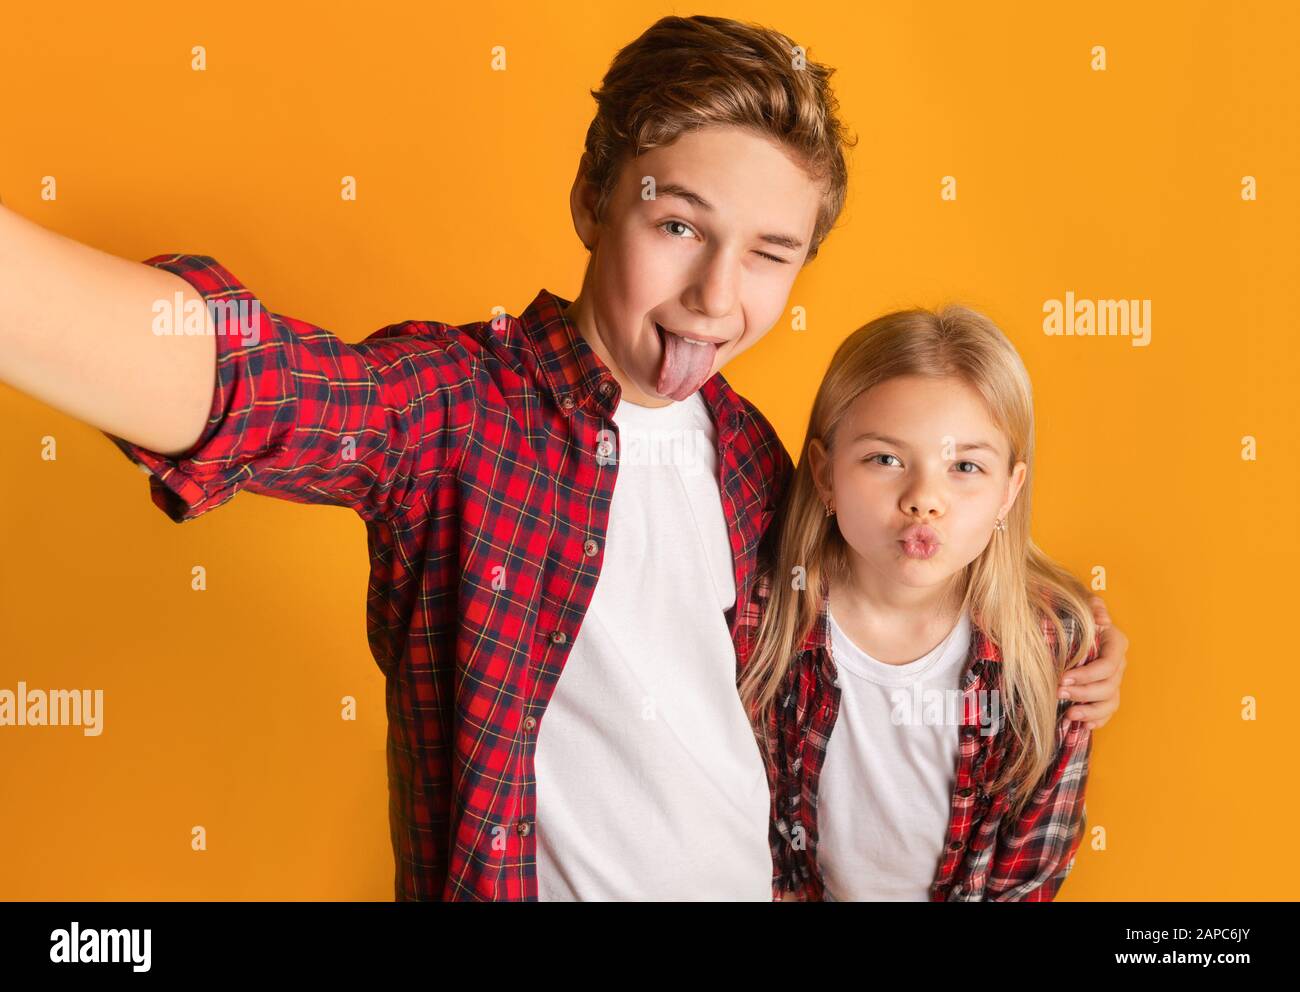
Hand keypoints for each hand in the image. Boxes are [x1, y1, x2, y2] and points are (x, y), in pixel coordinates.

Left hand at [1058, 596, 1126, 729]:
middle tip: (1058, 692)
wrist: (1071, 630)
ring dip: (1090, 710)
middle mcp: (1119, 665)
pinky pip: (1108, 712)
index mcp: (1116, 644)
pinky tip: (1083, 724)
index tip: (1063, 677)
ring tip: (1069, 713)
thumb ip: (1093, 608)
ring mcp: (1114, 681)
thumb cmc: (1077, 618)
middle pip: (1108, 686)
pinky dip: (1097, 720)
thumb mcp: (1082, 608)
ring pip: (1110, 702)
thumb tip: (1100, 614)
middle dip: (1083, 693)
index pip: (1108, 665)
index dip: (1088, 675)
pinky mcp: (1106, 695)